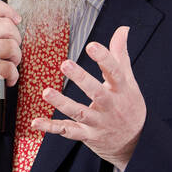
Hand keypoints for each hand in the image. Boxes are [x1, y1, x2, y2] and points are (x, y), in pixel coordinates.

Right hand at [0, 0, 22, 138]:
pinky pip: (11, 66)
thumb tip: (8, 20)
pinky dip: (13, 75)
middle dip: (15, 38)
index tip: (15, 19)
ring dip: (16, 58)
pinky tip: (6, 78)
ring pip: (12, 46)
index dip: (7, 10)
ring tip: (8, 64)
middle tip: (11, 48)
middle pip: (6, 25)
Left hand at [32, 25, 145, 171]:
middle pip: (96, 92)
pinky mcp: (87, 135)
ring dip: (62, 103)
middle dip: (81, 79)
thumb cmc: (129, 105)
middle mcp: (110, 106)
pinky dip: (51, 128)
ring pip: (79, 112)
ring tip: (47, 92)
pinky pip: (67, 131)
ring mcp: (98, 122)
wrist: (136, 142)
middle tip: (65, 64)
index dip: (104, 58)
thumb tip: (122, 29)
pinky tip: (35, 122)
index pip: (115, 72)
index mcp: (122, 89)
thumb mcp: (129, 81)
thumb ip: (121, 55)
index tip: (92, 45)